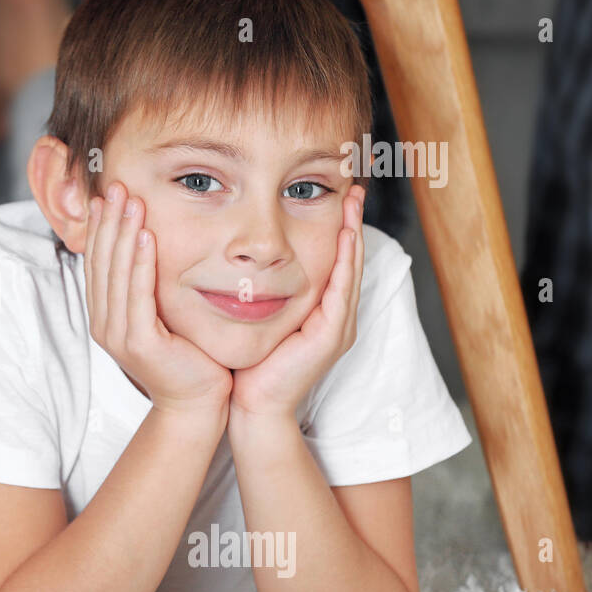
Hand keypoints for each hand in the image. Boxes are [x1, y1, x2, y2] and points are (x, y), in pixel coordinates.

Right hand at [86, 181, 232, 416]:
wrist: (197, 403)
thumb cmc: (187, 358)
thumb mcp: (161, 316)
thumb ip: (149, 288)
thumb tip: (150, 246)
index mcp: (106, 316)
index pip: (98, 263)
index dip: (100, 228)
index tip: (106, 196)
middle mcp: (105, 324)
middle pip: (102, 262)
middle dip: (109, 222)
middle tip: (116, 186)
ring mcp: (118, 335)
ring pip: (116, 274)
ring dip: (122, 233)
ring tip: (130, 201)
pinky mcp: (138, 343)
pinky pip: (137, 295)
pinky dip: (139, 264)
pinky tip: (145, 237)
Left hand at [230, 184, 366, 421]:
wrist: (252, 406)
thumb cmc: (249, 364)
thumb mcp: (255, 317)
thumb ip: (257, 290)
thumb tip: (236, 257)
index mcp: (320, 311)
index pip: (333, 259)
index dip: (337, 226)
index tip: (335, 191)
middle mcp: (335, 315)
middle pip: (348, 258)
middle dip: (352, 221)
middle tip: (354, 184)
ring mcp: (338, 326)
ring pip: (349, 269)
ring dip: (353, 232)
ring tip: (353, 199)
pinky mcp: (331, 336)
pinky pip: (342, 290)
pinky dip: (346, 261)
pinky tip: (345, 235)